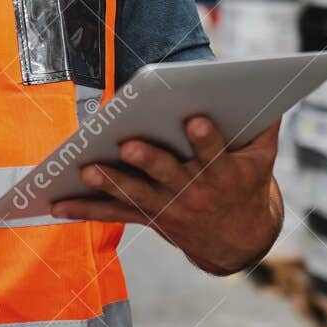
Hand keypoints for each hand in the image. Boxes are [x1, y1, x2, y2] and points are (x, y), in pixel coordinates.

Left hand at [51, 117, 282, 275]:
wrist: (240, 239)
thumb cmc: (248, 183)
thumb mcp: (263, 158)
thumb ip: (265, 125)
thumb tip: (271, 87)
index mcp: (223, 174)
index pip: (214, 153)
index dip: (205, 138)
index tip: (194, 119)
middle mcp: (193, 192)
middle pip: (168, 173)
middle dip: (148, 159)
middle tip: (128, 143)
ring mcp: (167, 207)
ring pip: (134, 193)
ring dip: (109, 182)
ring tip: (86, 168)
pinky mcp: (147, 216)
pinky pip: (112, 213)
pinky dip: (83, 209)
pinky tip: (55, 204)